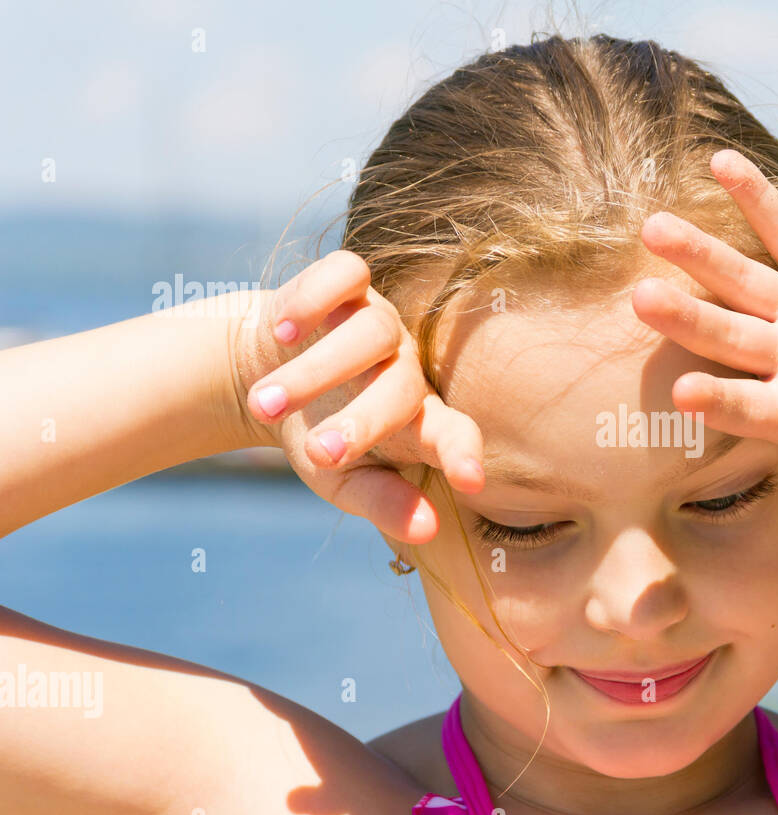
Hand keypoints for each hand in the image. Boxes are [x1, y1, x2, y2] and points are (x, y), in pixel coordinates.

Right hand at [230, 250, 483, 543]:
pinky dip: (314, 299)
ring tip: (265, 403)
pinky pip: (345, 274)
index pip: (455, 433)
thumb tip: (429, 530)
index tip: (471, 481)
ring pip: (368, 332)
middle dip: (361, 422)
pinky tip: (282, 332)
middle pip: (402, 387)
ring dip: (315, 371)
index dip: (464, 453)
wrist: (260, 378)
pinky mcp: (347, 284)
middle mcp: (407, 366)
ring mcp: (379, 321)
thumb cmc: (315, 437)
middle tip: (317, 453)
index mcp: (418, 420)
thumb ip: (386, 504)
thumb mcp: (342, 481)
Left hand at [631, 150, 777, 487]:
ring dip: (698, 254)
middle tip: (640, 298)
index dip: (720, 401)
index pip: (749, 408)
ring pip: (739, 280)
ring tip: (654, 228)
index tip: (685, 394)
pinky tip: (721, 162)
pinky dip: (756, 196)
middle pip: (726, 335)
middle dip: (685, 318)